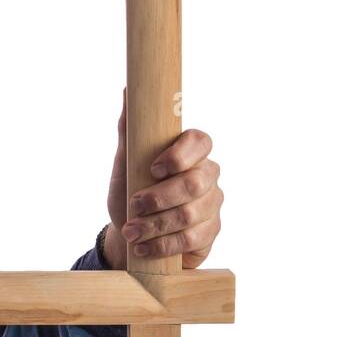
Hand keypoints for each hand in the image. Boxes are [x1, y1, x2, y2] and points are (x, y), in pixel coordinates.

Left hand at [103, 87, 222, 269]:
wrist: (132, 233)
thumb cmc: (131, 190)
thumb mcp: (126, 162)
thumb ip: (129, 129)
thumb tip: (128, 89)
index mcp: (190, 152)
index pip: (200, 141)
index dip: (179, 155)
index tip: (153, 168)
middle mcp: (207, 175)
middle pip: (195, 183)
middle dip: (160, 198)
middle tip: (133, 206)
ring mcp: (212, 205)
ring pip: (192, 214)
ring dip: (156, 225)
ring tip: (132, 231)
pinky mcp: (210, 232)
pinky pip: (192, 239)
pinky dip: (163, 244)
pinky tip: (144, 246)